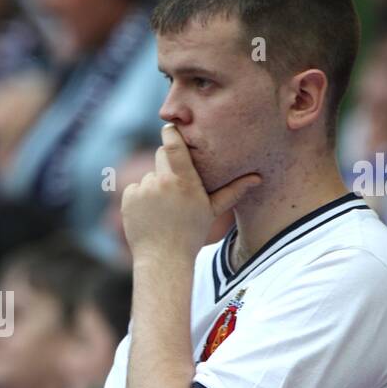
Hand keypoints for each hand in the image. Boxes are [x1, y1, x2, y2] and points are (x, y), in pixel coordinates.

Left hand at [122, 124, 259, 261]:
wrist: (163, 259)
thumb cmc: (191, 234)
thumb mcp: (212, 210)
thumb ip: (233, 191)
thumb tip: (257, 177)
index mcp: (184, 181)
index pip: (173, 144)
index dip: (171, 133)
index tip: (172, 128)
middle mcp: (162, 181)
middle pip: (161, 154)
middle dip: (168, 165)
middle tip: (175, 188)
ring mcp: (143, 189)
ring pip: (150, 176)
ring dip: (155, 186)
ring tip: (163, 210)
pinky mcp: (128, 197)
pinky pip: (136, 189)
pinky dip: (141, 198)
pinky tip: (150, 214)